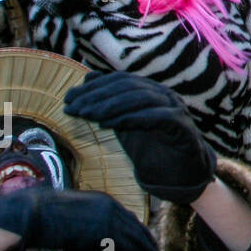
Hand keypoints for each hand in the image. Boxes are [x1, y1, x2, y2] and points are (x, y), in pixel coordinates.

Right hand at [0, 187, 158, 250]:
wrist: (31, 213)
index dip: (139, 232)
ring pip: (134, 238)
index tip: (147, 243)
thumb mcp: (73, 211)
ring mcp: (106, 217)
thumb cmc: (44, 214)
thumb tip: (97, 237)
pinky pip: (125, 247)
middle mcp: (109, 206)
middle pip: (136, 227)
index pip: (129, 218)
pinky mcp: (101, 231)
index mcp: (102, 200)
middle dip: (147, 244)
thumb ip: (89, 219)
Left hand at [64, 72, 215, 204]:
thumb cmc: (152, 147)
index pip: (120, 79)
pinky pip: (157, 116)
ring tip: (88, 115)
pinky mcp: (182, 126)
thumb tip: (87, 78)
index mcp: (150, 90)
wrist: (182, 172)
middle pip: (128, 86)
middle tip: (74, 108)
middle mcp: (164, 94)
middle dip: (97, 96)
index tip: (69, 99)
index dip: (93, 87)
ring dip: (111, 106)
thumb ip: (109, 104)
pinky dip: (133, 118)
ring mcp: (175, 108)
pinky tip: (110, 124)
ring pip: (142, 98)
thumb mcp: (124, 124)